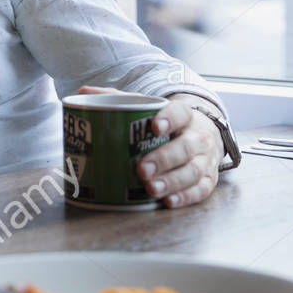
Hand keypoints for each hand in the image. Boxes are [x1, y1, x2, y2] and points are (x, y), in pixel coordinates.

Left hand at [75, 86, 223, 207]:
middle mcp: (198, 137)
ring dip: (172, 182)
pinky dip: (185, 197)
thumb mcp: (150, 109)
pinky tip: (168, 201)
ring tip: (151, 189)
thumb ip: (120, 100)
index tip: (154, 126)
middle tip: (141, 169)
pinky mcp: (208, 179)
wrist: (204, 134)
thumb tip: (83, 92)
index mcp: (185, 116)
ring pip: (193, 171)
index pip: (180, 113)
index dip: (169, 119)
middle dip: (163, 159)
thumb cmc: (170, 124)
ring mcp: (205, 159)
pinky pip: (201, 190)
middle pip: (185, 147)